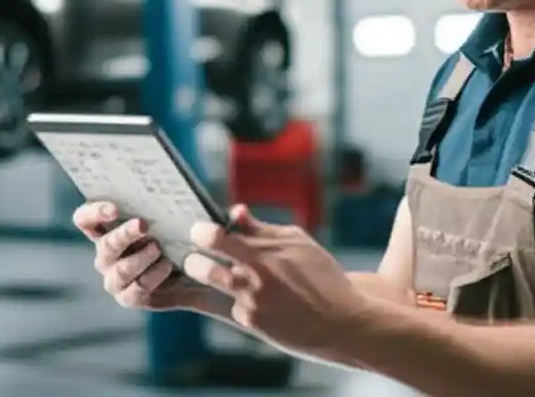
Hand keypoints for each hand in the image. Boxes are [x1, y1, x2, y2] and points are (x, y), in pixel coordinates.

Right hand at [72, 201, 212, 311]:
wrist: (194, 268)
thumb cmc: (175, 232)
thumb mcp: (166, 215)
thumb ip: (157, 203)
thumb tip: (161, 183)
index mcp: (105, 230)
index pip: (84, 219)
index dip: (93, 213)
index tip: (114, 209)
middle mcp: (105, 255)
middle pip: (106, 245)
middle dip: (124, 234)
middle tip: (143, 225)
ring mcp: (114, 278)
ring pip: (120, 270)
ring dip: (140, 259)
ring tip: (159, 249)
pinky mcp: (128, 298)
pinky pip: (135, 291)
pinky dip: (152, 278)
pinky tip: (167, 266)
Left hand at [184, 205, 369, 356]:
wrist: (343, 322)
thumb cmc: (321, 276)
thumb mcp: (298, 243)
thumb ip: (262, 229)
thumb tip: (235, 212)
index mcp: (265, 250)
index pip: (217, 236)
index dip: (201, 232)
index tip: (199, 230)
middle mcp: (254, 277)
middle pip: (199, 265)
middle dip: (191, 258)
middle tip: (194, 255)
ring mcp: (250, 302)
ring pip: (208, 285)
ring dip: (202, 275)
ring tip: (206, 270)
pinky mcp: (250, 322)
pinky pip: (227, 305)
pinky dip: (233, 298)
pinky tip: (248, 297)